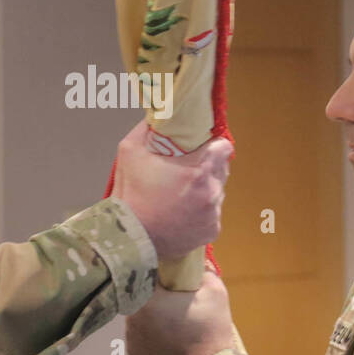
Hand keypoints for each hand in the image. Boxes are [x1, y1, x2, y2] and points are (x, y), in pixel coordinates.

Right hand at [110, 120, 231, 259]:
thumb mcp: (131, 152)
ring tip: (180, 196)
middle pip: (221, 170)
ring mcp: (213, 213)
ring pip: (217, 193)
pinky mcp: (211, 231)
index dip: (214, 145)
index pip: (224, 148)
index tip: (203, 147)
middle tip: (187, 171)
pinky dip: (201, 213)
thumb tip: (158, 116)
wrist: (129, 237)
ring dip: (204, 191)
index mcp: (200, 170)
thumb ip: (148, 129)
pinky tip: (182, 214)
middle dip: (207, 168)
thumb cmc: (130, 194)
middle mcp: (213, 192)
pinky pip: (212, 215)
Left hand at [126, 271, 233, 354]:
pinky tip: (165, 336)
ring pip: (137, 316)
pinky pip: (138, 335)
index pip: (145, 274)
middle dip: (152, 294)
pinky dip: (148, 333)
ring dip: (149, 314)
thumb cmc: (211, 330)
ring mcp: (130, 338)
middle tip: (172, 298)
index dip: (156, 272)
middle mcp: (131, 317)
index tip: (169, 276)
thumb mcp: (215, 292)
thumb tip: (197, 265)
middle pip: (138, 296)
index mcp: (146, 298)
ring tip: (170, 319)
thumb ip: (204, 271)